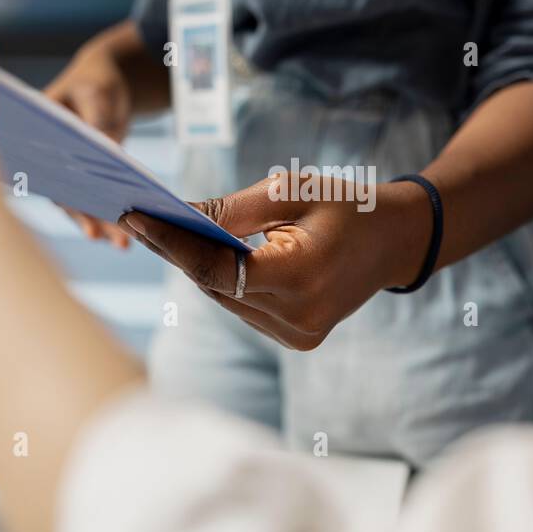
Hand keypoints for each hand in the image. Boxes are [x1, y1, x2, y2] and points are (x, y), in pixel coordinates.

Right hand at [44, 30, 133, 247]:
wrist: (106, 84)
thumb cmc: (94, 81)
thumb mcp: (95, 91)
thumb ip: (97, 116)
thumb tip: (103, 145)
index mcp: (37, 135)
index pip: (46, 169)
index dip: (61, 193)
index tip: (77, 213)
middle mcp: (46, 159)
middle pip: (62, 193)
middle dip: (82, 217)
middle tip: (98, 237)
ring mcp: (64, 170)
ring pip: (80, 203)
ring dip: (99, 224)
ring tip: (121, 245)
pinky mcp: (83, 178)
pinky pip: (94, 200)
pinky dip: (108, 217)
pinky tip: (122, 237)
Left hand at [119, 175, 432, 349]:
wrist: (397, 242)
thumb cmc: (347, 206)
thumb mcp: (292, 192)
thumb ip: (234, 210)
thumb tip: (178, 216)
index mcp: (299, 277)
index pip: (216, 267)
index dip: (172, 242)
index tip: (135, 216)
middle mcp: (297, 316)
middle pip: (216, 285)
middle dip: (180, 251)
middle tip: (142, 217)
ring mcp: (298, 334)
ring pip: (226, 300)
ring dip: (201, 268)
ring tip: (167, 233)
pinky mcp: (298, 339)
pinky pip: (245, 309)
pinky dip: (227, 284)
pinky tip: (211, 257)